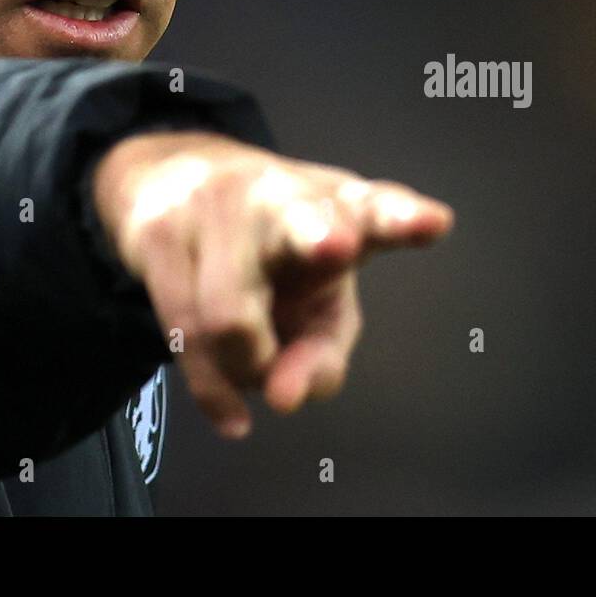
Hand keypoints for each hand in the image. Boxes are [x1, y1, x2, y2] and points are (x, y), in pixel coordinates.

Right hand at [92, 130, 453, 437]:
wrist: (172, 180)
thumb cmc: (274, 254)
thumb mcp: (316, 303)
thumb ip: (322, 356)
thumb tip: (284, 397)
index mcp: (339, 207)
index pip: (376, 210)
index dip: (404, 219)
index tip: (434, 224)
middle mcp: (281, 197)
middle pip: (300, 219)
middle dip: (319, 235)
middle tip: (336, 247)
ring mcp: (216, 210)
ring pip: (229, 318)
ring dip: (249, 366)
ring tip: (260, 360)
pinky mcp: (161, 234)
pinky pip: (184, 336)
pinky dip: (213, 389)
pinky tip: (233, 416)